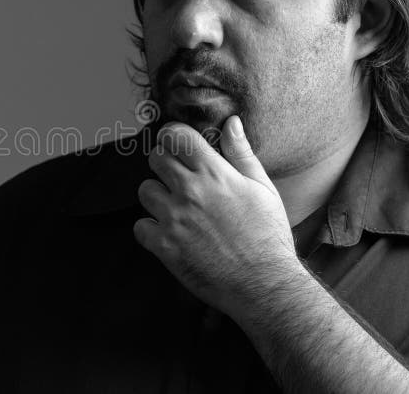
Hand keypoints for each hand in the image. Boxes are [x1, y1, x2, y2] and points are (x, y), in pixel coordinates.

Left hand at [133, 116, 298, 319]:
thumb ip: (241, 153)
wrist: (264, 285)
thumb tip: (231, 122)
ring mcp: (174, 219)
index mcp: (214, 173)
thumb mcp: (263, 188)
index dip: (173, 136)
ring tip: (176, 208)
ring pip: (144, 190)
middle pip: (155, 158)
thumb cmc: (268, 236)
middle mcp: (190, 191)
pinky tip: (170, 234)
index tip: (177, 145)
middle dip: (164, 163)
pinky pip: (140, 226)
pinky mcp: (164, 246)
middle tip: (177, 178)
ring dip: (156, 197)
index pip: (176, 135)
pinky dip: (151, 230)